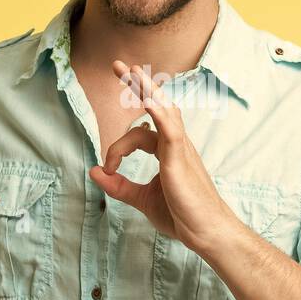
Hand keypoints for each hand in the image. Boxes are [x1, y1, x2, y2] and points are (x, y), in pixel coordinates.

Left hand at [88, 61, 240, 256]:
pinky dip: (157, 112)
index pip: (140, 132)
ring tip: (130, 70)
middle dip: (138, 85)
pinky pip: (169, 128)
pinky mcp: (180, 158)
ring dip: (145, 89)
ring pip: (163, 110)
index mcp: (168, 151)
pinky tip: (146, 99)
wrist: (206, 233)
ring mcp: (180, 149)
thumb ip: (118, 186)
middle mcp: (175, 144)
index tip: (108, 169)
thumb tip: (94, 171)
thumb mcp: (141, 199)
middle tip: (119, 65)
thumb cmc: (182, 216)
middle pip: (156, 106)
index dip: (118, 148)